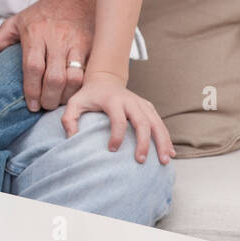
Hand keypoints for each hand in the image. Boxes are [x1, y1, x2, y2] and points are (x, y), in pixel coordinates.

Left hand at [0, 0, 94, 111]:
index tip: (31, 103)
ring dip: (66, 96)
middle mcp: (56, 38)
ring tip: (57, 101)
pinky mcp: (90, 47)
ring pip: (74, 78)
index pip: (33, 67)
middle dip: (49, 97)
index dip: (31, 89)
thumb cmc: (41, 14)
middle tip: (44, 105)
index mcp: (35, 33)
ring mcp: (76, 43)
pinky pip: (87, 73)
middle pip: (54, 77)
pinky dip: (80, 87)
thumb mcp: (16, 22)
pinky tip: (72, 93)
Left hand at [61, 72, 175, 165]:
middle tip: (141, 160)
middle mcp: (130, 101)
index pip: (118, 120)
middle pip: (142, 122)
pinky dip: (166, 137)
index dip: (116, 136)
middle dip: (143, 142)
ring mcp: (142, 103)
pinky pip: (160, 122)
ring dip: (162, 142)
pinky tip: (170, 152)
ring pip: (156, 123)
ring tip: (164, 160)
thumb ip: (69, 119)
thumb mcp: (74, 103)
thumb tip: (72, 138)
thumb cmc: (89, 95)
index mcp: (113, 100)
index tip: (112, 150)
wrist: (104, 80)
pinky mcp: (148, 107)